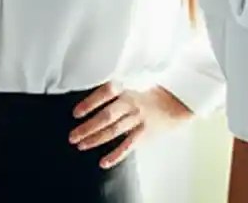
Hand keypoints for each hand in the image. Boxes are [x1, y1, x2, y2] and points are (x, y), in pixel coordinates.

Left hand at [68, 82, 191, 168]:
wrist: (175, 103)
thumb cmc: (145, 95)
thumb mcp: (129, 86)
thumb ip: (111, 93)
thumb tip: (86, 100)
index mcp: (125, 90)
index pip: (105, 93)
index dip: (90, 103)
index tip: (76, 112)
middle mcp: (131, 104)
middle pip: (106, 116)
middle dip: (87, 127)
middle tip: (72, 136)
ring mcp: (138, 119)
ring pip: (114, 131)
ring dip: (95, 140)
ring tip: (81, 145)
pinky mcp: (145, 133)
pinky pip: (128, 146)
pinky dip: (116, 155)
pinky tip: (103, 162)